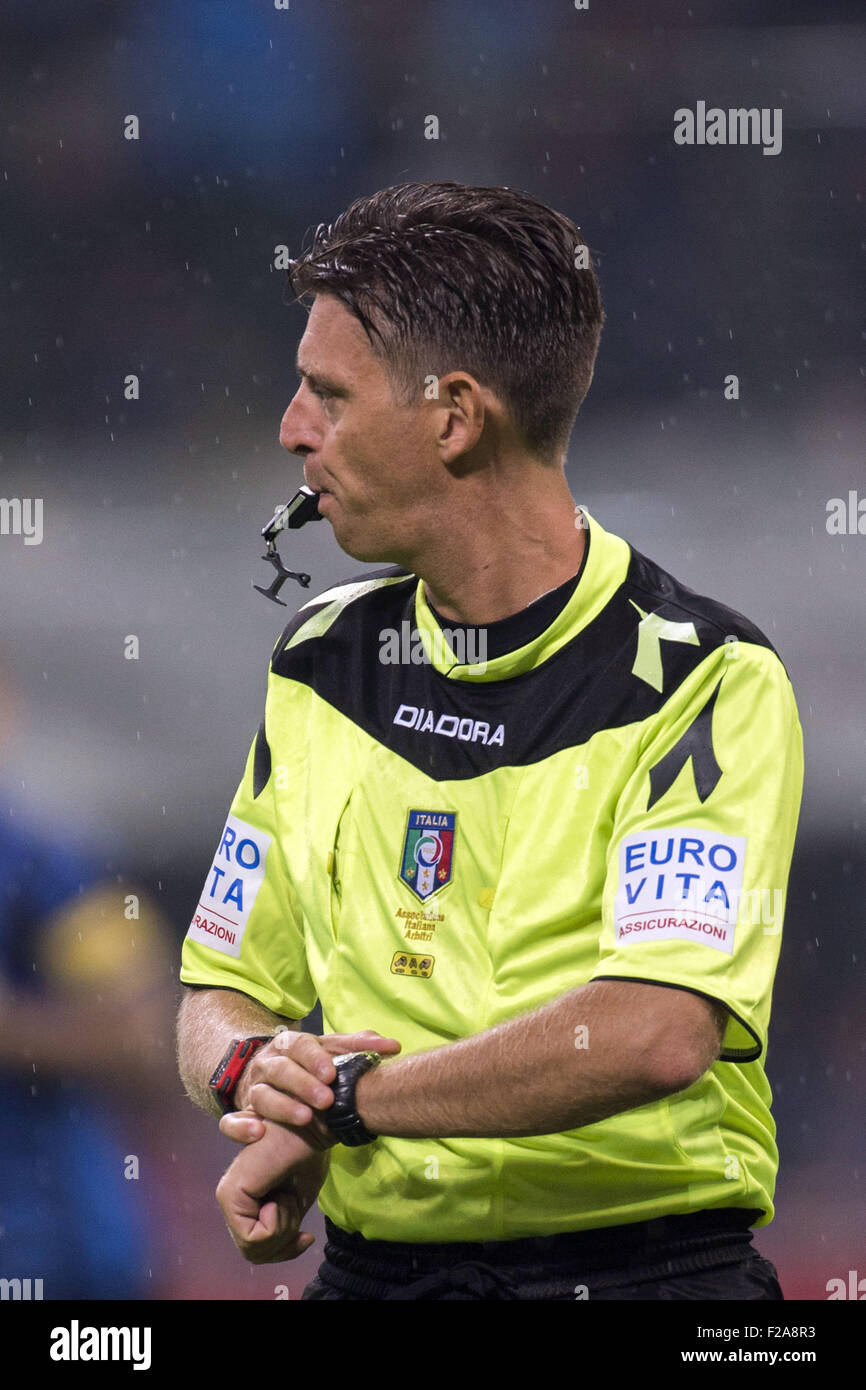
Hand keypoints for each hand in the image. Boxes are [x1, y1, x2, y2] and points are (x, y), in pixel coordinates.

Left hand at [215, 1118, 329, 1263]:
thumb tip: (289, 1247)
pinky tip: (281, 1194)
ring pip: (253, 1248)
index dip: (286, 1250)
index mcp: (245, 1199)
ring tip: (288, 1195)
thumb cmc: (307, 1156)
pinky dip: (277, 1223)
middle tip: (296, 1207)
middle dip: (285, 1241)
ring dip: (283, 1228)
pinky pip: (254, 1237)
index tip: (306, 1237)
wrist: (312, 1129)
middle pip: (254, 1252)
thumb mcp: (297, 1205)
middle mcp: (231, 1197)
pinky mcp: (230, 1194)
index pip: (256, 1248)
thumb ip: (283, 1227)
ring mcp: (228, 1195)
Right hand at [228, 1028, 400, 1138]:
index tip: (331, 1074)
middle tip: (326, 1100)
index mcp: (290, 1044)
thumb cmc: (310, 1066)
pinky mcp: (243, 1114)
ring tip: (304, 1118)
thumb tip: (393, 1045)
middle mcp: (269, 1064)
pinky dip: (239, 1127)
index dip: (314, 1058)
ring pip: (261, 1095)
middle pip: (281, 1071)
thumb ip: (357, 1049)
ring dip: (281, 1107)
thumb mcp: (330, 1053)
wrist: (272, 1078)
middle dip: (302, 1084)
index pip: (299, 1046)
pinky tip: (258, 1134)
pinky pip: (230, 1121)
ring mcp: (253, 1089)